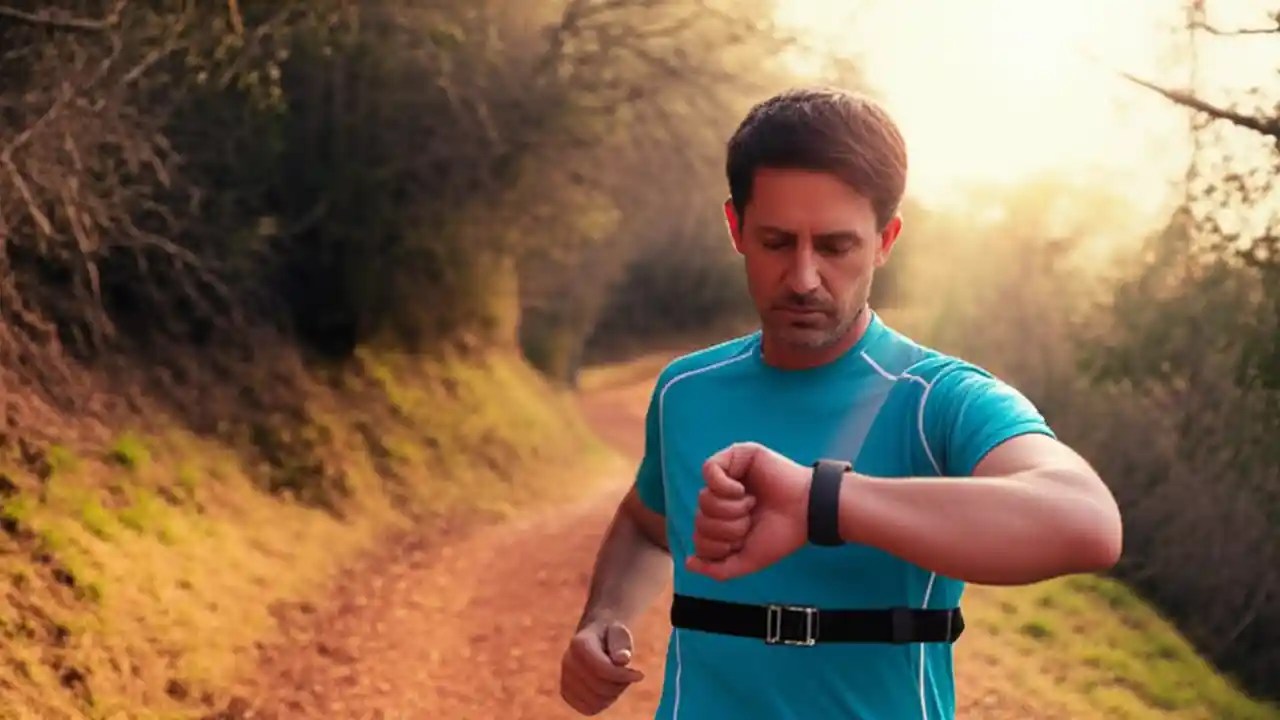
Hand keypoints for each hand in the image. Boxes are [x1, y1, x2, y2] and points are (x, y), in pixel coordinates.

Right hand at [559, 619, 643, 715]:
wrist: (595, 639)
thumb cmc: (611, 636)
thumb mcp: (619, 633)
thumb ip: (621, 643)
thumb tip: (622, 659)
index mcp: (580, 643)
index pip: (602, 668)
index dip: (622, 675)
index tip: (639, 674)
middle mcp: (568, 661)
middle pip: (599, 687)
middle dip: (620, 684)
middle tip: (628, 676)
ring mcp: (565, 678)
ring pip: (594, 701)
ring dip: (612, 695)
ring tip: (618, 681)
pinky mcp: (567, 692)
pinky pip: (588, 708)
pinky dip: (602, 704)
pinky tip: (608, 690)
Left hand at [686, 442, 810, 580]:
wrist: (805, 514)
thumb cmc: (780, 535)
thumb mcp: (746, 560)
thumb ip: (717, 568)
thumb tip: (689, 563)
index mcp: (725, 521)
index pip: (699, 536)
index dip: (716, 545)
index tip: (741, 541)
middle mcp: (724, 498)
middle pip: (700, 518)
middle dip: (725, 528)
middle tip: (749, 522)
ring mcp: (729, 476)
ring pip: (703, 497)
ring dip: (728, 509)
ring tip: (751, 505)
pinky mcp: (736, 456)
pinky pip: (709, 470)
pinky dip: (723, 486)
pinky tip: (741, 491)